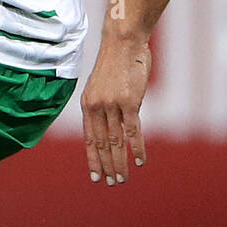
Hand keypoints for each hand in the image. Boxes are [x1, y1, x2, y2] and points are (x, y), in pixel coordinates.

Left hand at [81, 34, 150, 184]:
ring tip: (122, 178)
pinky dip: (136, 148)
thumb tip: (113, 124)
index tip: (95, 176)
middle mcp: (97, 107)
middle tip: (112, 183)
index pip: (89, 139)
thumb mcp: (101, 86)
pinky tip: (139, 161)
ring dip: (119, 162)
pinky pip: (132, 131)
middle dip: (107, 166)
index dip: (92, 159)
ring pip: (116, 141)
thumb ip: (104, 106)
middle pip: (102, 144)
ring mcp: (112, 106)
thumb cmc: (115, 63)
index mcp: (87, 105)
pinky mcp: (130, 103)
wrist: (123, 43)